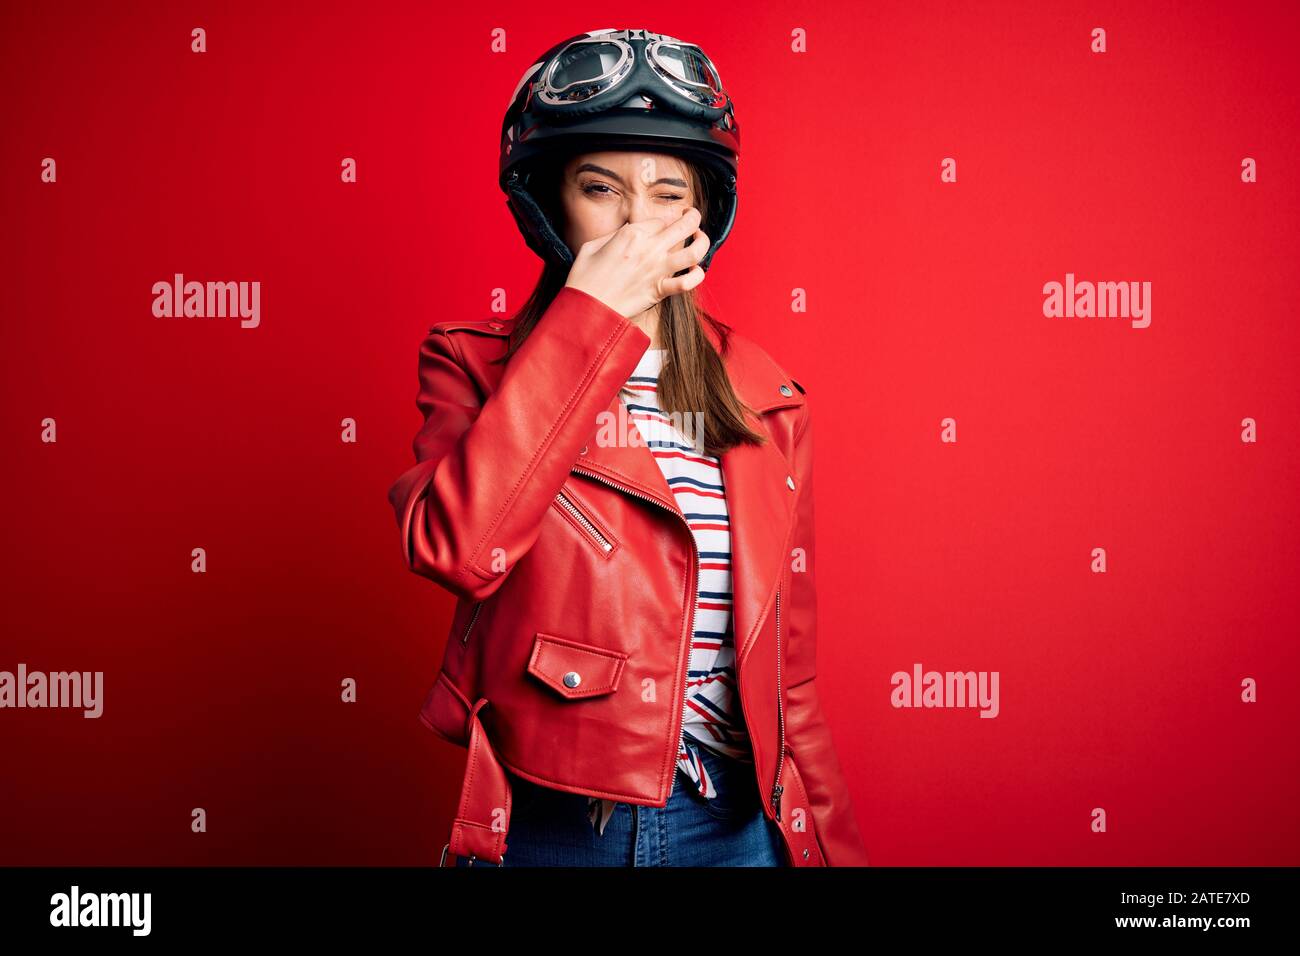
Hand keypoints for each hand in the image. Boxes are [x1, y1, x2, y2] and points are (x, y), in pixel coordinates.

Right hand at [563, 206, 711, 318]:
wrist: (587, 308)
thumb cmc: (585, 278)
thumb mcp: (592, 246)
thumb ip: (615, 235)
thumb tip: (629, 233)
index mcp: (631, 234)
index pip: (660, 220)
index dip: (662, 223)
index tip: (660, 228)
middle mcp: (649, 249)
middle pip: (684, 225)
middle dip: (692, 217)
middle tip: (692, 217)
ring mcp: (657, 270)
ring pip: (694, 251)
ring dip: (702, 242)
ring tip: (699, 239)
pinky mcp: (660, 290)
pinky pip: (688, 283)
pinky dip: (697, 276)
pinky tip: (696, 271)